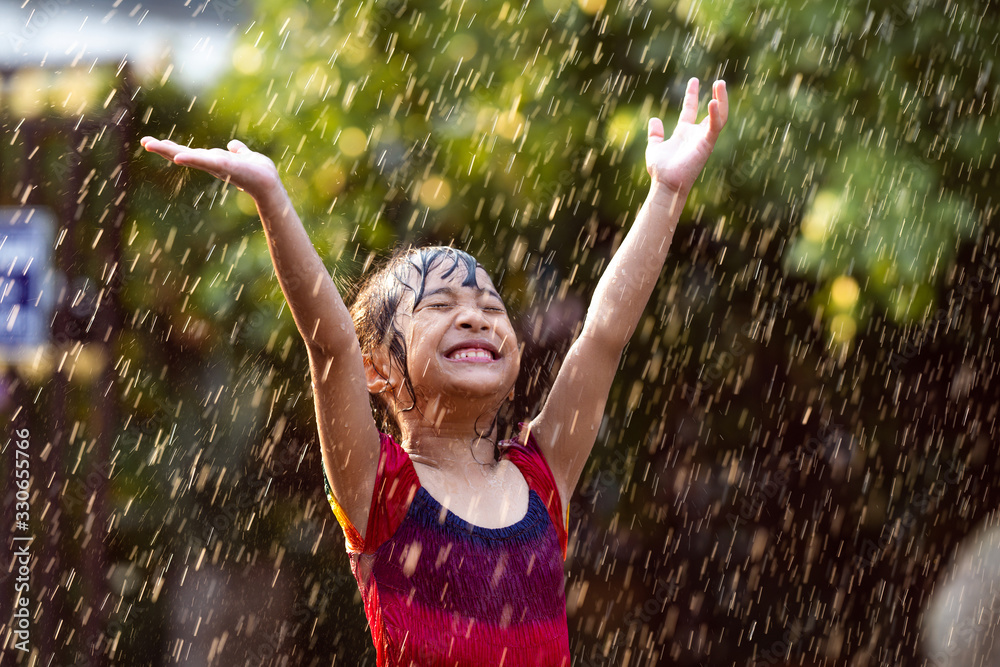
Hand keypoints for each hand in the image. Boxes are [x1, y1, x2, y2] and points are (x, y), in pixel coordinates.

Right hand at [140, 137, 281, 199]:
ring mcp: (215, 165)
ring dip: (170, 151)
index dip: (171, 148)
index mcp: (213, 160)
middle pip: (183, 154)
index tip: (151, 142)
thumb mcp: (247, 156)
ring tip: (151, 145)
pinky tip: (178, 158)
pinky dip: (192, 159)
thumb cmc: (260, 172)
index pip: (188, 152)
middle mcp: (211, 164)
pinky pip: (205, 162)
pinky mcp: (224, 166)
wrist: (269, 183)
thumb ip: (240, 151)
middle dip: (164, 148)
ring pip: (189, 156)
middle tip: (144, 142)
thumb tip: (234, 145)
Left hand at [646, 78, 727, 193]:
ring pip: (719, 117)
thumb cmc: (660, 170)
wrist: (665, 184)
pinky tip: (713, 101)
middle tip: (719, 81)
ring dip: (722, 101)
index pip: (690, 110)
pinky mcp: (707, 144)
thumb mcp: (654, 147)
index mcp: (684, 133)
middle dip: (717, 96)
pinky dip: (716, 114)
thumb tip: (654, 119)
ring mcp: (703, 139)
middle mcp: (696, 135)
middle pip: (711, 112)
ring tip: (720, 84)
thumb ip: (655, 134)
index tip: (694, 81)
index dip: (692, 95)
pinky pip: (715, 127)